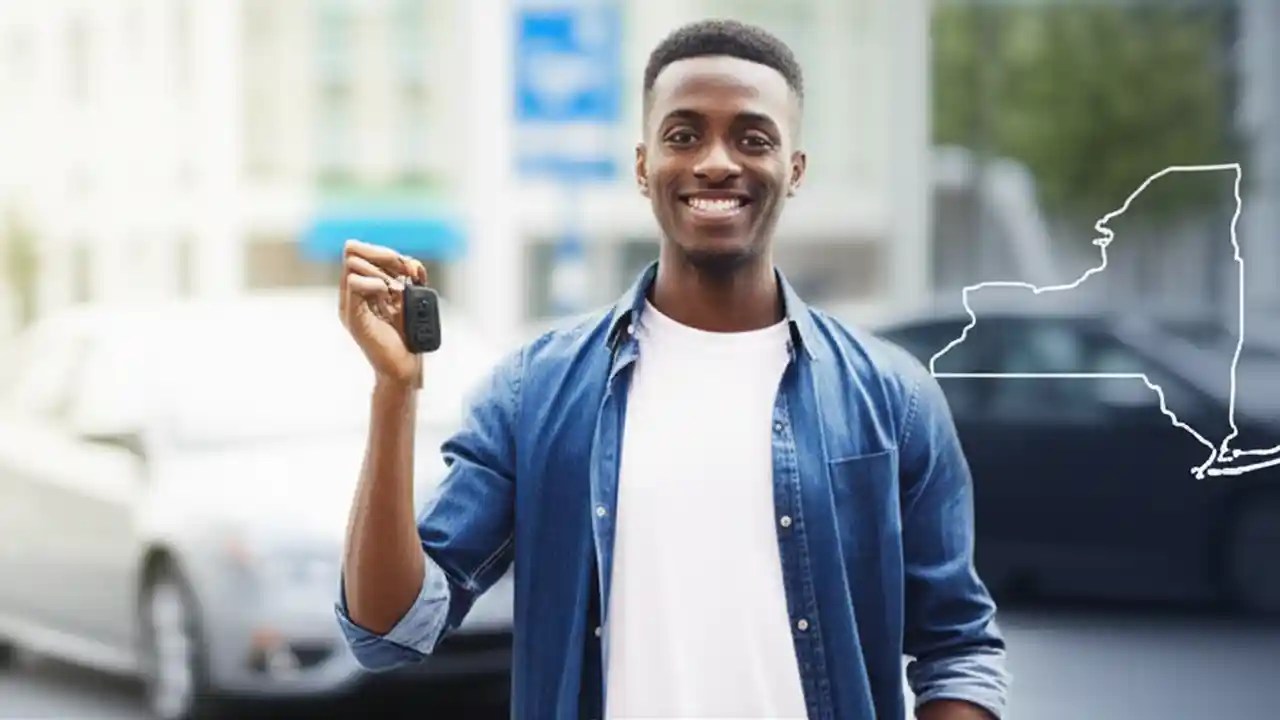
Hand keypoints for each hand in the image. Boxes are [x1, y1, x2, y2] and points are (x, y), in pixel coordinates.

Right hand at [338, 239, 428, 387]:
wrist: (404, 366)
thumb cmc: (407, 334)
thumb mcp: (412, 297)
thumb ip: (411, 276)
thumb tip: (412, 263)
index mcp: (362, 286)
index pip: (358, 250)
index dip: (381, 251)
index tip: (405, 266)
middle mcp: (352, 293)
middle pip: (353, 253)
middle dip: (384, 257)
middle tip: (404, 274)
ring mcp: (350, 305)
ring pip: (352, 265)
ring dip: (381, 271)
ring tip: (397, 290)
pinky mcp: (353, 318)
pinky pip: (354, 285)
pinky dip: (374, 283)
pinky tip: (389, 294)